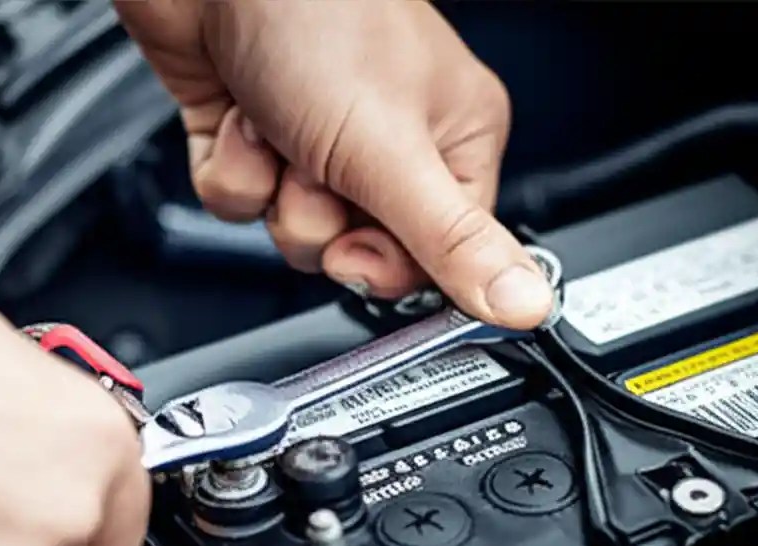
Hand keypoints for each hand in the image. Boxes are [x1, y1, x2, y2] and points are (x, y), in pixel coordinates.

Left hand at [117, 0, 553, 328]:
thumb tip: (528, 305)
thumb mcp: (392, 149)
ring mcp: (316, 141)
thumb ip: (453, 240)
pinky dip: (228, 169)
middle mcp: (387, 143)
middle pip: (358, 252)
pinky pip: (240, 204)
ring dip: (270, 190)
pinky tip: (237, 117)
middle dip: (320, 221)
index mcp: (452, 139)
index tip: (362, 243)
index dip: (390, 263)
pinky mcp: (254, 140)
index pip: (438, 256)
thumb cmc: (314, 14)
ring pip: (292, 234)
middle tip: (317, 168)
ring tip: (276, 127)